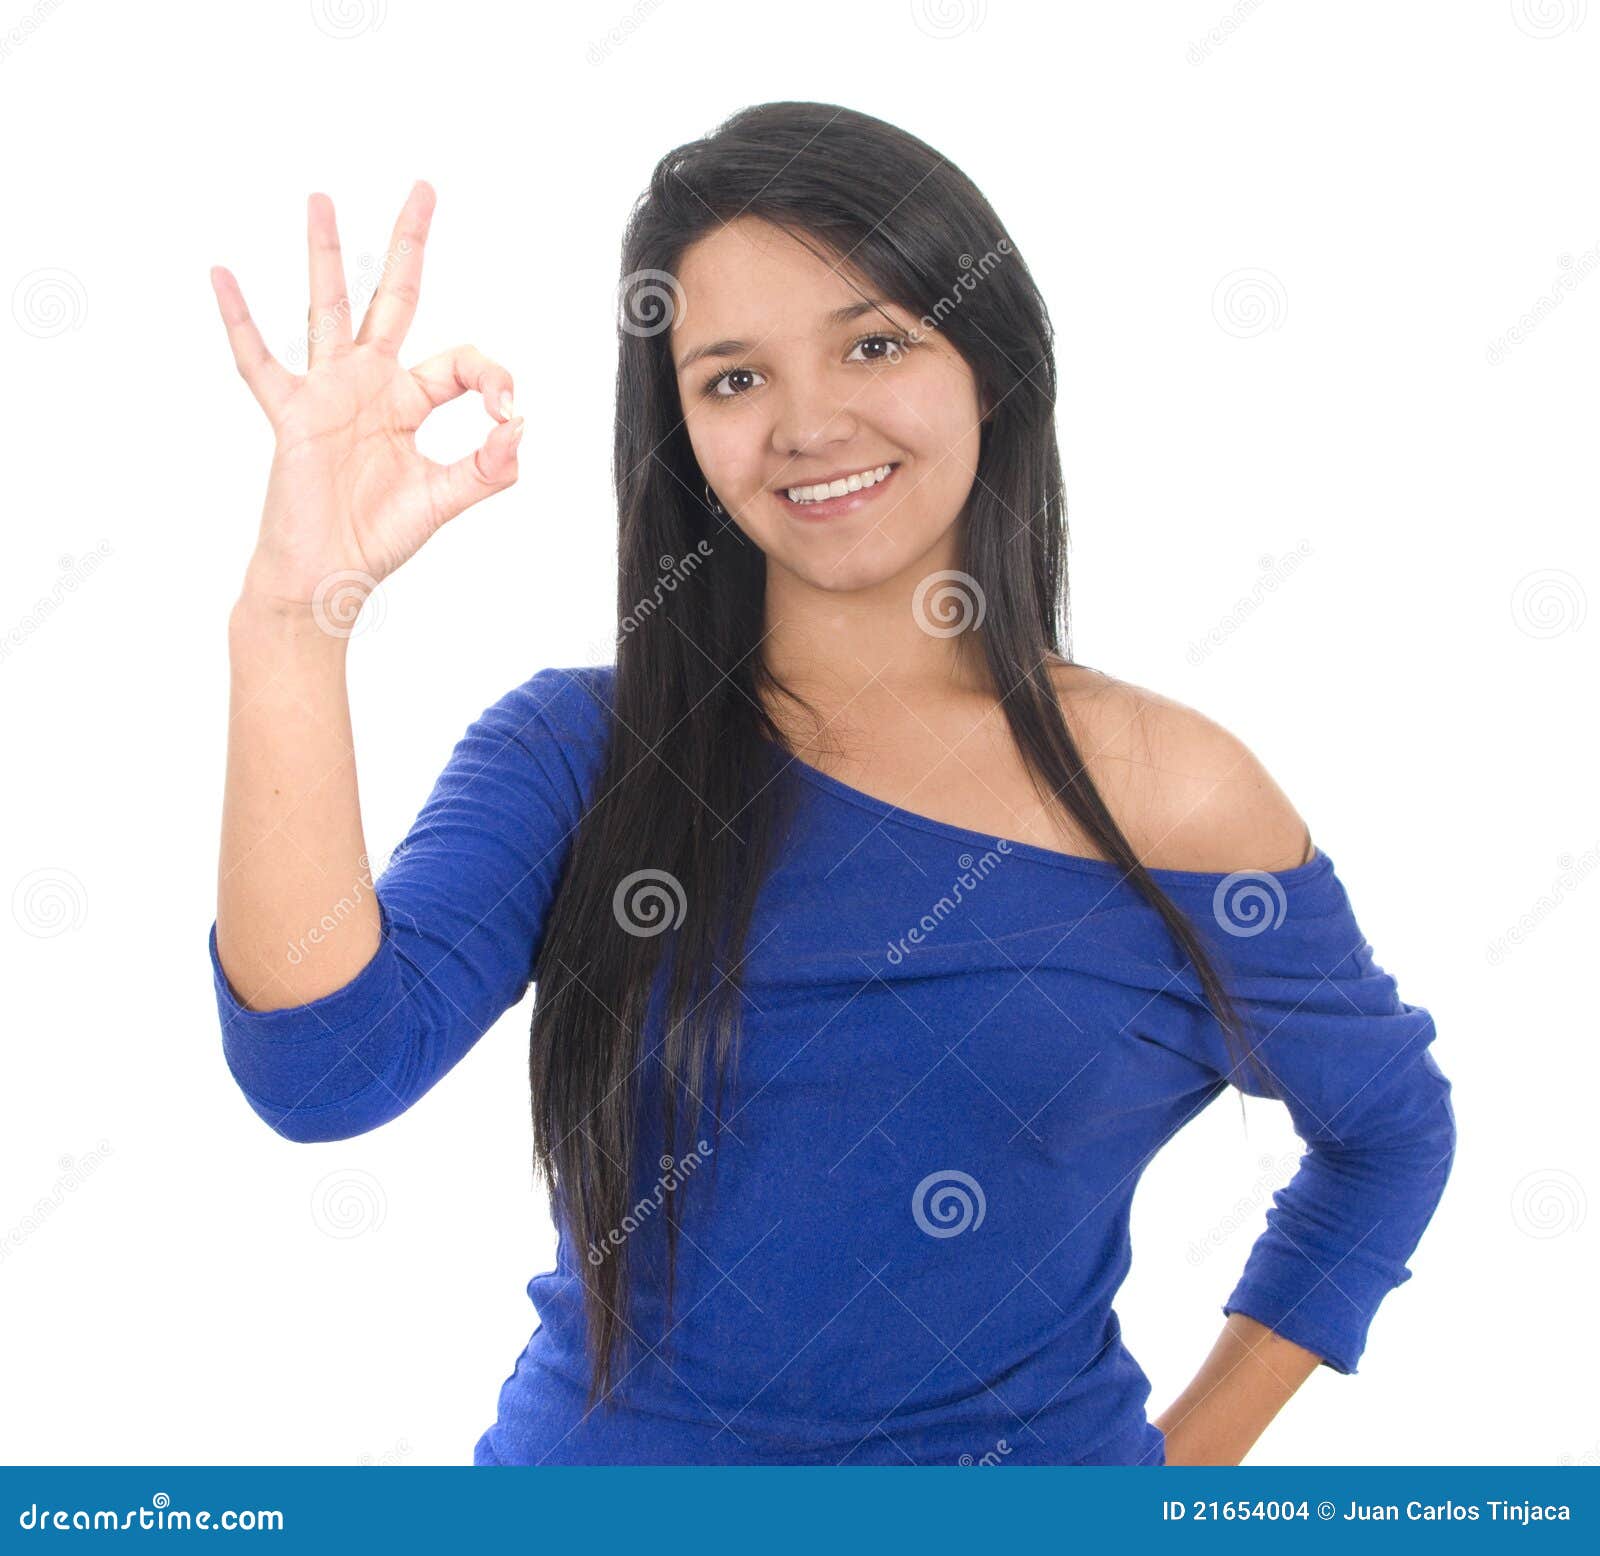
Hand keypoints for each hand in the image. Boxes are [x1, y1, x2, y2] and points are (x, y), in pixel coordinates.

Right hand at [210, 180, 523, 617]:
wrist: (325, 577)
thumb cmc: (376, 540)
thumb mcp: (443, 503)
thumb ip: (487, 469)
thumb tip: (521, 428)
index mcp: (411, 404)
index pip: (462, 363)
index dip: (492, 379)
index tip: (506, 414)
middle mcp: (370, 387)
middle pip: (392, 300)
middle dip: (408, 247)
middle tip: (423, 190)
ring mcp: (327, 394)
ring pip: (328, 308)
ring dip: (325, 254)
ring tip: (321, 198)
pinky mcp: (290, 414)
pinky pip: (259, 361)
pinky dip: (239, 320)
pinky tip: (221, 274)